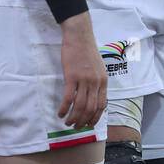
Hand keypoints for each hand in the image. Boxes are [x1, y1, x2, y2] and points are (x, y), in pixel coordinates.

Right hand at [58, 13, 106, 128]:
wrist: (79, 36)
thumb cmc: (87, 51)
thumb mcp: (99, 67)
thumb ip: (98, 81)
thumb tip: (94, 96)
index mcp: (103, 81)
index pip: (101, 105)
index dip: (95, 117)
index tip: (89, 124)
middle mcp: (95, 82)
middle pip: (90, 108)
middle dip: (83, 121)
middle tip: (76, 127)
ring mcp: (84, 80)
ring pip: (79, 106)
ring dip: (73, 117)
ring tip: (67, 122)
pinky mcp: (71, 76)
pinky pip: (68, 97)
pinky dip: (64, 108)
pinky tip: (60, 113)